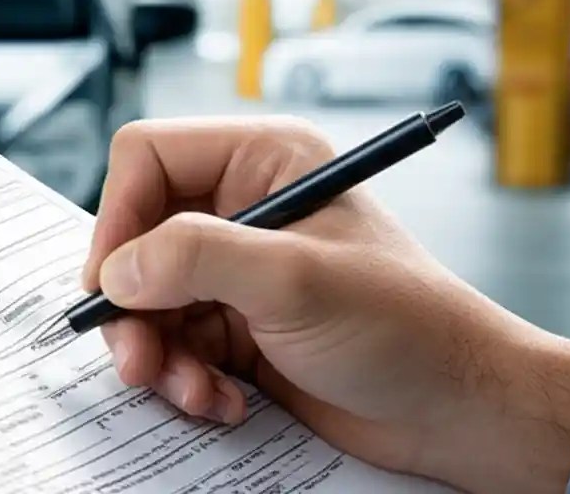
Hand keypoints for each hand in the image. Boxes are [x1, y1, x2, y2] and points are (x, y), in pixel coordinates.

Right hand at [83, 116, 569, 493]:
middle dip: (133, 304)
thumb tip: (116, 271)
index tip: (112, 283)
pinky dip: (184, 377)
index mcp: (263, 159)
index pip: (149, 159)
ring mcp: (236, 270)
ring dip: (157, 352)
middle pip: (136, 236)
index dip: (119, 217)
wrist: (457, 410)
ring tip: (189, 389)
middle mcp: (242, 207)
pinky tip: (221, 399)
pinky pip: (173, 343)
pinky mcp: (235, 324)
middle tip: (137, 357)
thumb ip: (195, 258)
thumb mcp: (294, 280)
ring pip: (146, 298)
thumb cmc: (407, 327)